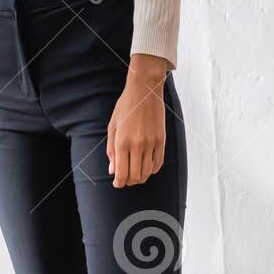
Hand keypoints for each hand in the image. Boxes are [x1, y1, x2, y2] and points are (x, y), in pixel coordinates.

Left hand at [106, 54, 168, 187]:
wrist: (145, 90)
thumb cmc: (125, 107)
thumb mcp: (113, 126)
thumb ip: (111, 150)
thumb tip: (112, 171)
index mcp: (122, 142)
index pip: (121, 174)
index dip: (118, 183)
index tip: (117, 183)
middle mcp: (137, 145)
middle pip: (134, 176)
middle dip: (128, 181)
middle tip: (125, 178)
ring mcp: (151, 143)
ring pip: (146, 172)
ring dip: (140, 177)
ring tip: (135, 173)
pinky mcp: (162, 140)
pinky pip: (158, 163)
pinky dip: (152, 170)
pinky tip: (146, 167)